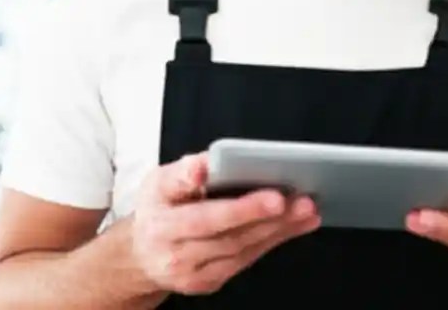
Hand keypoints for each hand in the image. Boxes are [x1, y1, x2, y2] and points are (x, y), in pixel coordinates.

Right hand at [130, 152, 320, 294]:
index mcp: (163, 225)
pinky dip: (272, 241)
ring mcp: (194, 274)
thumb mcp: (158, 181)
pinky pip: (245, 261)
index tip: (274, 197)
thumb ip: (183, 172)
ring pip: (244, 250)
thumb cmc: (156, 209)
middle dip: (271, 219)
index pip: (207, 219)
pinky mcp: (209, 283)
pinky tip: (293, 225)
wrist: (141, 253)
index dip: (243, 209)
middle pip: (232, 237)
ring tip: (306, 209)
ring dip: (280, 230)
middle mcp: (177, 254)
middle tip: (302, 200)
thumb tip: (205, 165)